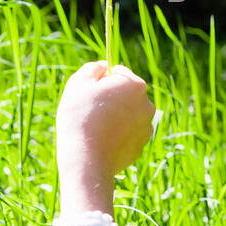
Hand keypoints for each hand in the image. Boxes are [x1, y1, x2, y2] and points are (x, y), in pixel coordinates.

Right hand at [55, 61, 155, 213]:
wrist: (86, 160)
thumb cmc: (80, 117)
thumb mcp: (79, 83)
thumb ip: (93, 68)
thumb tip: (104, 66)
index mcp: (135, 85)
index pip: (118, 73)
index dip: (100, 80)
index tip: (89, 93)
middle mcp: (147, 104)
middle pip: (125, 94)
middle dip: (109, 99)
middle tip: (90, 111)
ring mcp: (146, 127)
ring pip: (126, 114)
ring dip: (114, 117)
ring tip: (95, 128)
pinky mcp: (140, 146)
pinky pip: (126, 134)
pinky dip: (116, 135)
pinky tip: (101, 141)